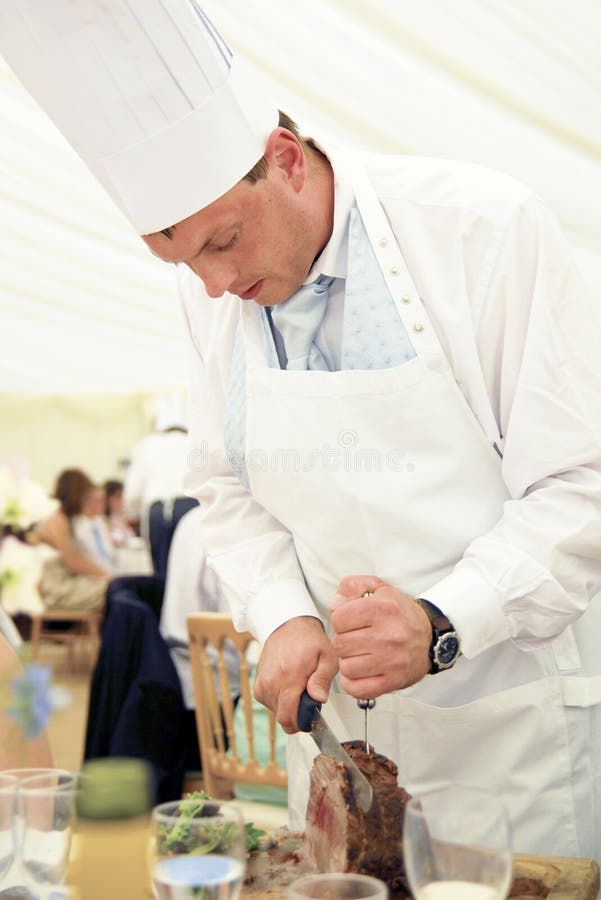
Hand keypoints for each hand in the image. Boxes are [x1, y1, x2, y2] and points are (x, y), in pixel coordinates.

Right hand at [254, 616, 337, 733]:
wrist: (288, 626)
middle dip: (298, 714)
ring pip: (277, 712)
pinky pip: (270, 704)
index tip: (313, 714)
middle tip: (309, 696)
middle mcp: (272, 682)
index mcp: (289, 677)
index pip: (288, 718)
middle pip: (283, 718)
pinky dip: (281, 700)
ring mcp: (262, 684)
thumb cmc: (309, 641)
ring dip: (290, 706)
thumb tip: (319, 699)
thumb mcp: (328, 656)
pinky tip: (289, 685)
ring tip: (299, 686)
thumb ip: (323, 680)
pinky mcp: (258, 686)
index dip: (302, 723)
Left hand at [330, 575, 430, 697]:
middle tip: (355, 639)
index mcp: (382, 609)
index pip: (339, 618)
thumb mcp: (379, 589)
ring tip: (360, 655)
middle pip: (340, 644)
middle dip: (343, 641)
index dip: (340, 620)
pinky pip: (358, 689)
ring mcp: (391, 660)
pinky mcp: (393, 680)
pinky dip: (353, 683)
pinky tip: (360, 672)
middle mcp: (388, 635)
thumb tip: (334, 604)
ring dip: (348, 662)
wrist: (431, 638)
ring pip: (346, 667)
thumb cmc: (401, 614)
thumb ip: (352, 586)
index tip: (350, 622)